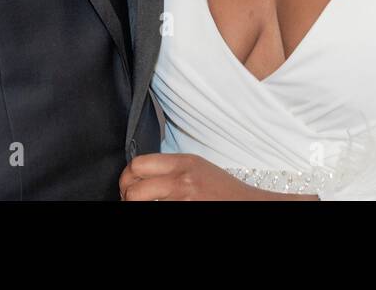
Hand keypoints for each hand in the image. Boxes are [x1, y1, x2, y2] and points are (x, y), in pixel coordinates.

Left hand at [118, 153, 316, 200]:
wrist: (249, 204)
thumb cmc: (223, 189)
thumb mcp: (196, 168)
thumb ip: (170, 168)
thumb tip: (139, 175)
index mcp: (182, 162)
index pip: (137, 165)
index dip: (126, 178)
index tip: (127, 187)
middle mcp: (181, 180)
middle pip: (133, 188)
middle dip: (126, 197)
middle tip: (130, 201)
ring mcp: (184, 200)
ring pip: (140, 204)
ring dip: (137, 207)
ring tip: (143, 207)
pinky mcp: (187, 213)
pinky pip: (158, 213)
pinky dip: (154, 212)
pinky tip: (160, 210)